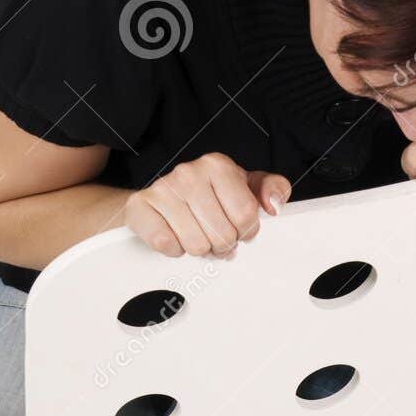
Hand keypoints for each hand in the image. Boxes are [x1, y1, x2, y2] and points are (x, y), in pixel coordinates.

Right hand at [125, 153, 290, 258]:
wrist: (159, 197)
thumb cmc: (206, 194)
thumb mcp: (245, 187)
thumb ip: (273, 189)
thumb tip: (274, 205)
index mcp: (218, 166)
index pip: (246, 215)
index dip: (245, 231)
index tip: (239, 227)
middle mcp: (189, 173)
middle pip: (222, 235)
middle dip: (222, 244)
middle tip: (215, 235)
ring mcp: (163, 189)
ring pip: (196, 245)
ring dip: (198, 248)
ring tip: (195, 235)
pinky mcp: (141, 207)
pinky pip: (168, 245)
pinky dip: (174, 249)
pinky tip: (175, 235)